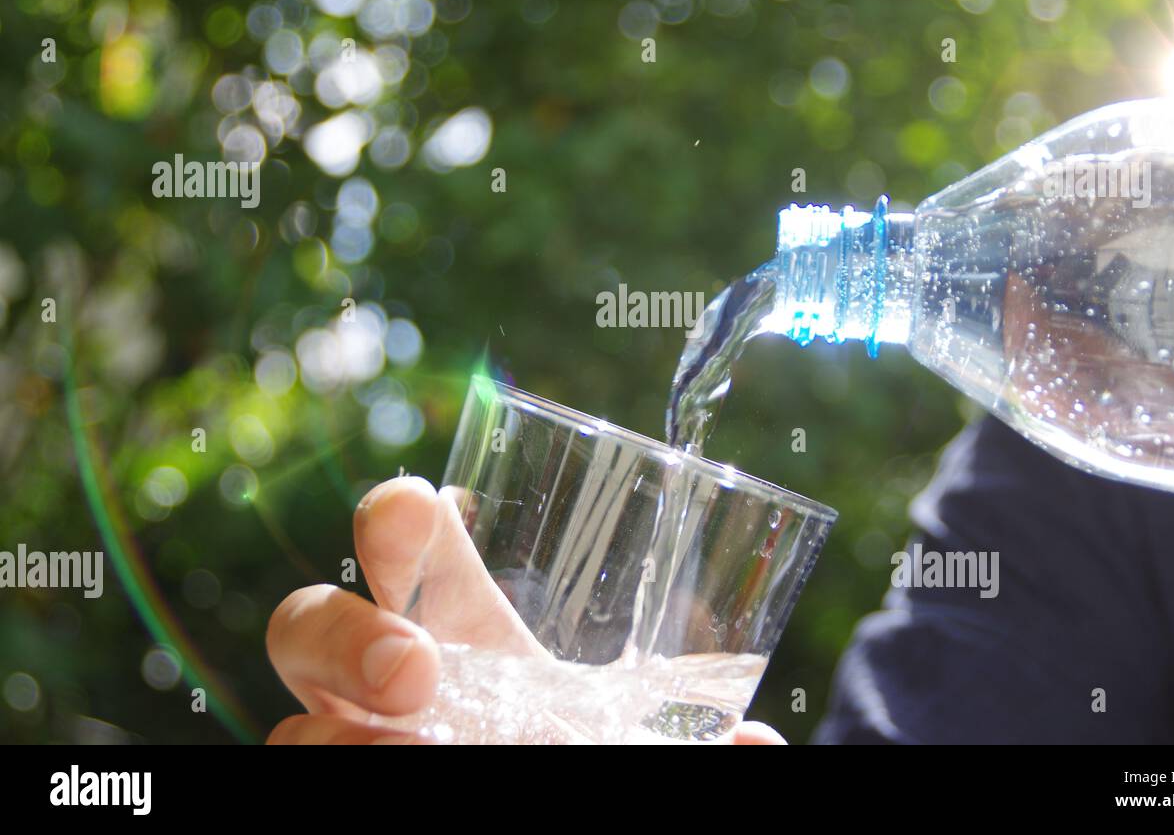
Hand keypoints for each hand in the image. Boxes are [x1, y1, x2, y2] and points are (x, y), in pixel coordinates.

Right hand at [266, 475, 784, 743]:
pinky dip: (350, 771)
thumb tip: (759, 746)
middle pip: (307, 625)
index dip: (395, 514)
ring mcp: (357, 739)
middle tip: (417, 671)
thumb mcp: (633, 725)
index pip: (403, 539)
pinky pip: (310, 777)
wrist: (542, 789)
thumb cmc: (581, 738)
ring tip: (417, 754)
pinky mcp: (348, 782)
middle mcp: (386, 678)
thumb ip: (686, 725)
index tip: (421, 505)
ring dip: (338, 741)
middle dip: (344, 634)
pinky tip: (411, 778)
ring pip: (293, 733)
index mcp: (455, 618)